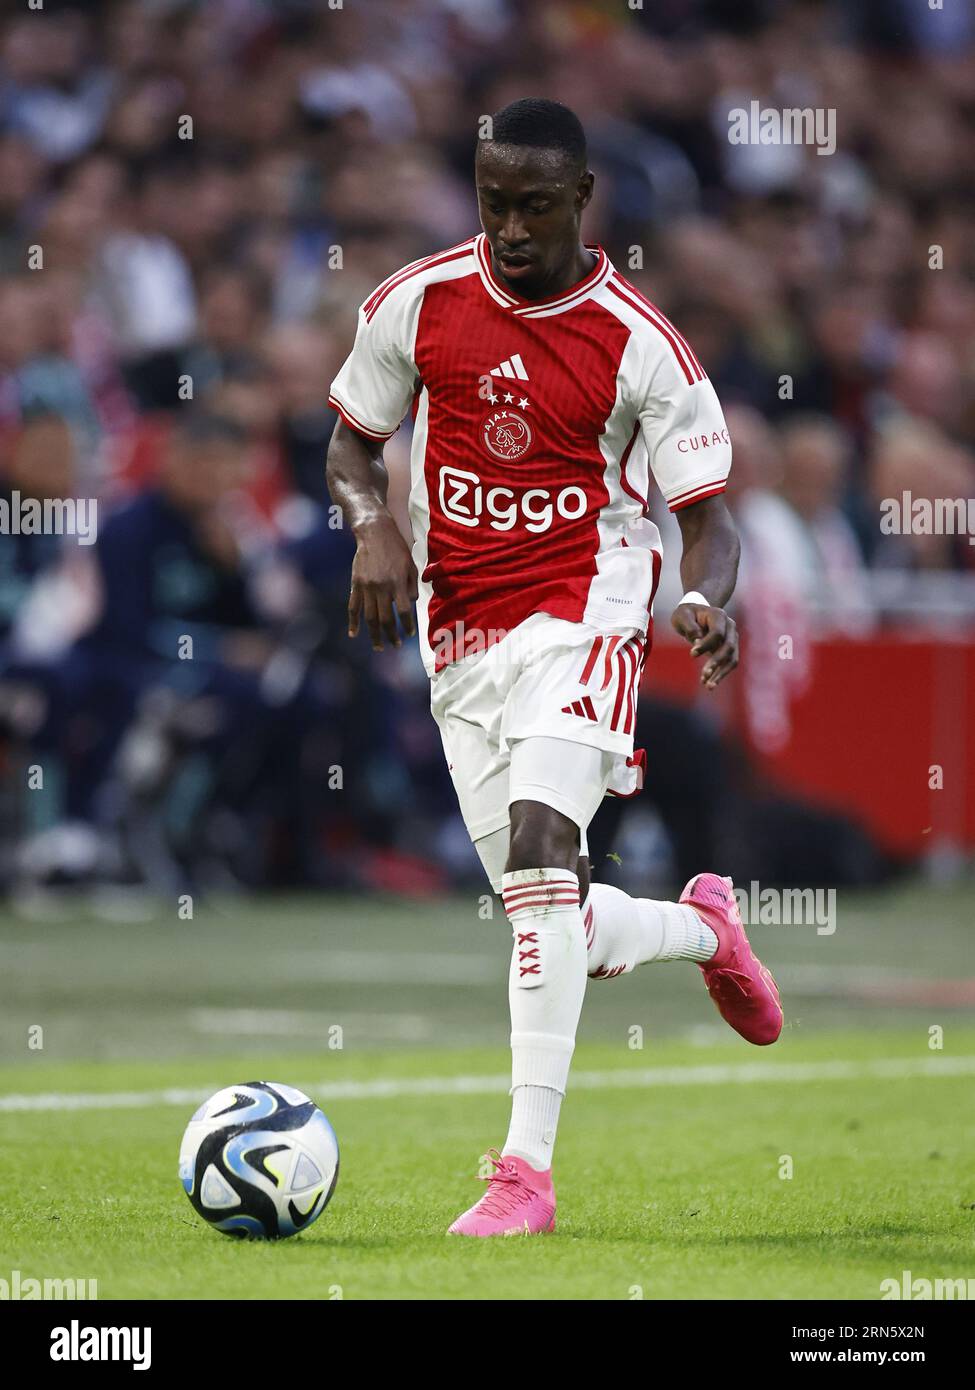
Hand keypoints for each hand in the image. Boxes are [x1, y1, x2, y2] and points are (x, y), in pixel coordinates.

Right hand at [348, 517, 417, 650]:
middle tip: (396, 645)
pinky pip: (353, 607)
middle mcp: (381, 587)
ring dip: (374, 634)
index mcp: (397, 583)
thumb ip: (411, 586)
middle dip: (391, 635)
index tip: (410, 634)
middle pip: (386, 618)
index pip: (404, 611)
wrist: (374, 533)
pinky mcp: (355, 584)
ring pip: (369, 617)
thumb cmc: (397, 548)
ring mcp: (366, 587)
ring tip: (378, 647)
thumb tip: (409, 604)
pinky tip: (354, 634)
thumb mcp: (411, 565)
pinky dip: (353, 622)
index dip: (407, 625)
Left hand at [671, 601, 738, 688]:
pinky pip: (728, 664)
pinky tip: (707, 683)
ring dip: (721, 673)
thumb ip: (690, 627)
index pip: (717, 633)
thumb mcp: (682, 616)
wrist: (695, 614)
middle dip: (716, 662)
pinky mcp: (730, 649)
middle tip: (704, 675)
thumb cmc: (686, 615)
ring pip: (732, 658)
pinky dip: (720, 674)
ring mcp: (732, 638)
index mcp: (718, 615)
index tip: (692, 654)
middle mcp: (730, 626)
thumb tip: (698, 641)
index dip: (706, 645)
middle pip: (728, 646)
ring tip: (708, 686)